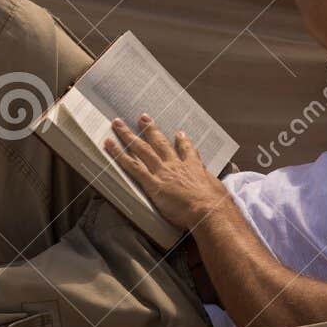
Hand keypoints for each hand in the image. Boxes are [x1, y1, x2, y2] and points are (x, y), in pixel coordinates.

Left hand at [104, 115, 226, 231]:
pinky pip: (132, 166)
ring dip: (129, 135)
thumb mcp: (217, 190)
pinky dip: (119, 154)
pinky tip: (109, 144)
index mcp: (193, 167)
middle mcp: (175, 165)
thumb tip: (215, 188)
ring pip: (142, 149)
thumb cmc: (215, 203)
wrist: (208, 209)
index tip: (179, 133)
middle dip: (150, 129)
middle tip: (143, 117)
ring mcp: (162, 172)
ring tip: (118, 123)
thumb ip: (212, 185)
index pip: (187, 150)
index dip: (182, 141)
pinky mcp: (152, 183)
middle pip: (160, 143)